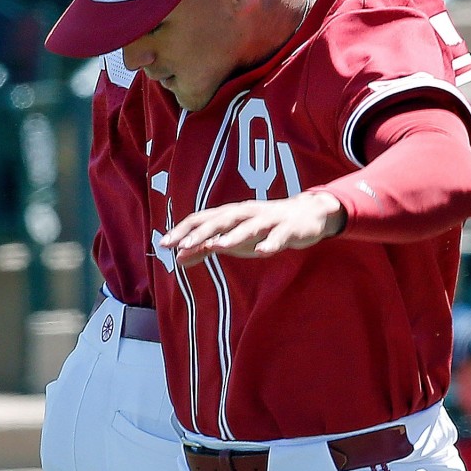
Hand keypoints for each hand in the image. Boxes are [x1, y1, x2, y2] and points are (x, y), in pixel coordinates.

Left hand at [159, 190, 346, 268]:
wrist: (307, 216)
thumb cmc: (264, 229)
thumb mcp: (233, 240)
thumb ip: (206, 247)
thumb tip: (178, 258)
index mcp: (231, 215)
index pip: (202, 219)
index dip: (183, 230)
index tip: (164, 244)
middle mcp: (247, 213)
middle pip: (221, 219)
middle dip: (201, 232)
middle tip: (182, 246)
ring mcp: (269, 219)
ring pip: (249, 226)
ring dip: (233, 235)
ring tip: (218, 246)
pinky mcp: (289, 228)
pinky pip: (279, 236)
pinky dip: (271, 242)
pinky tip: (263, 251)